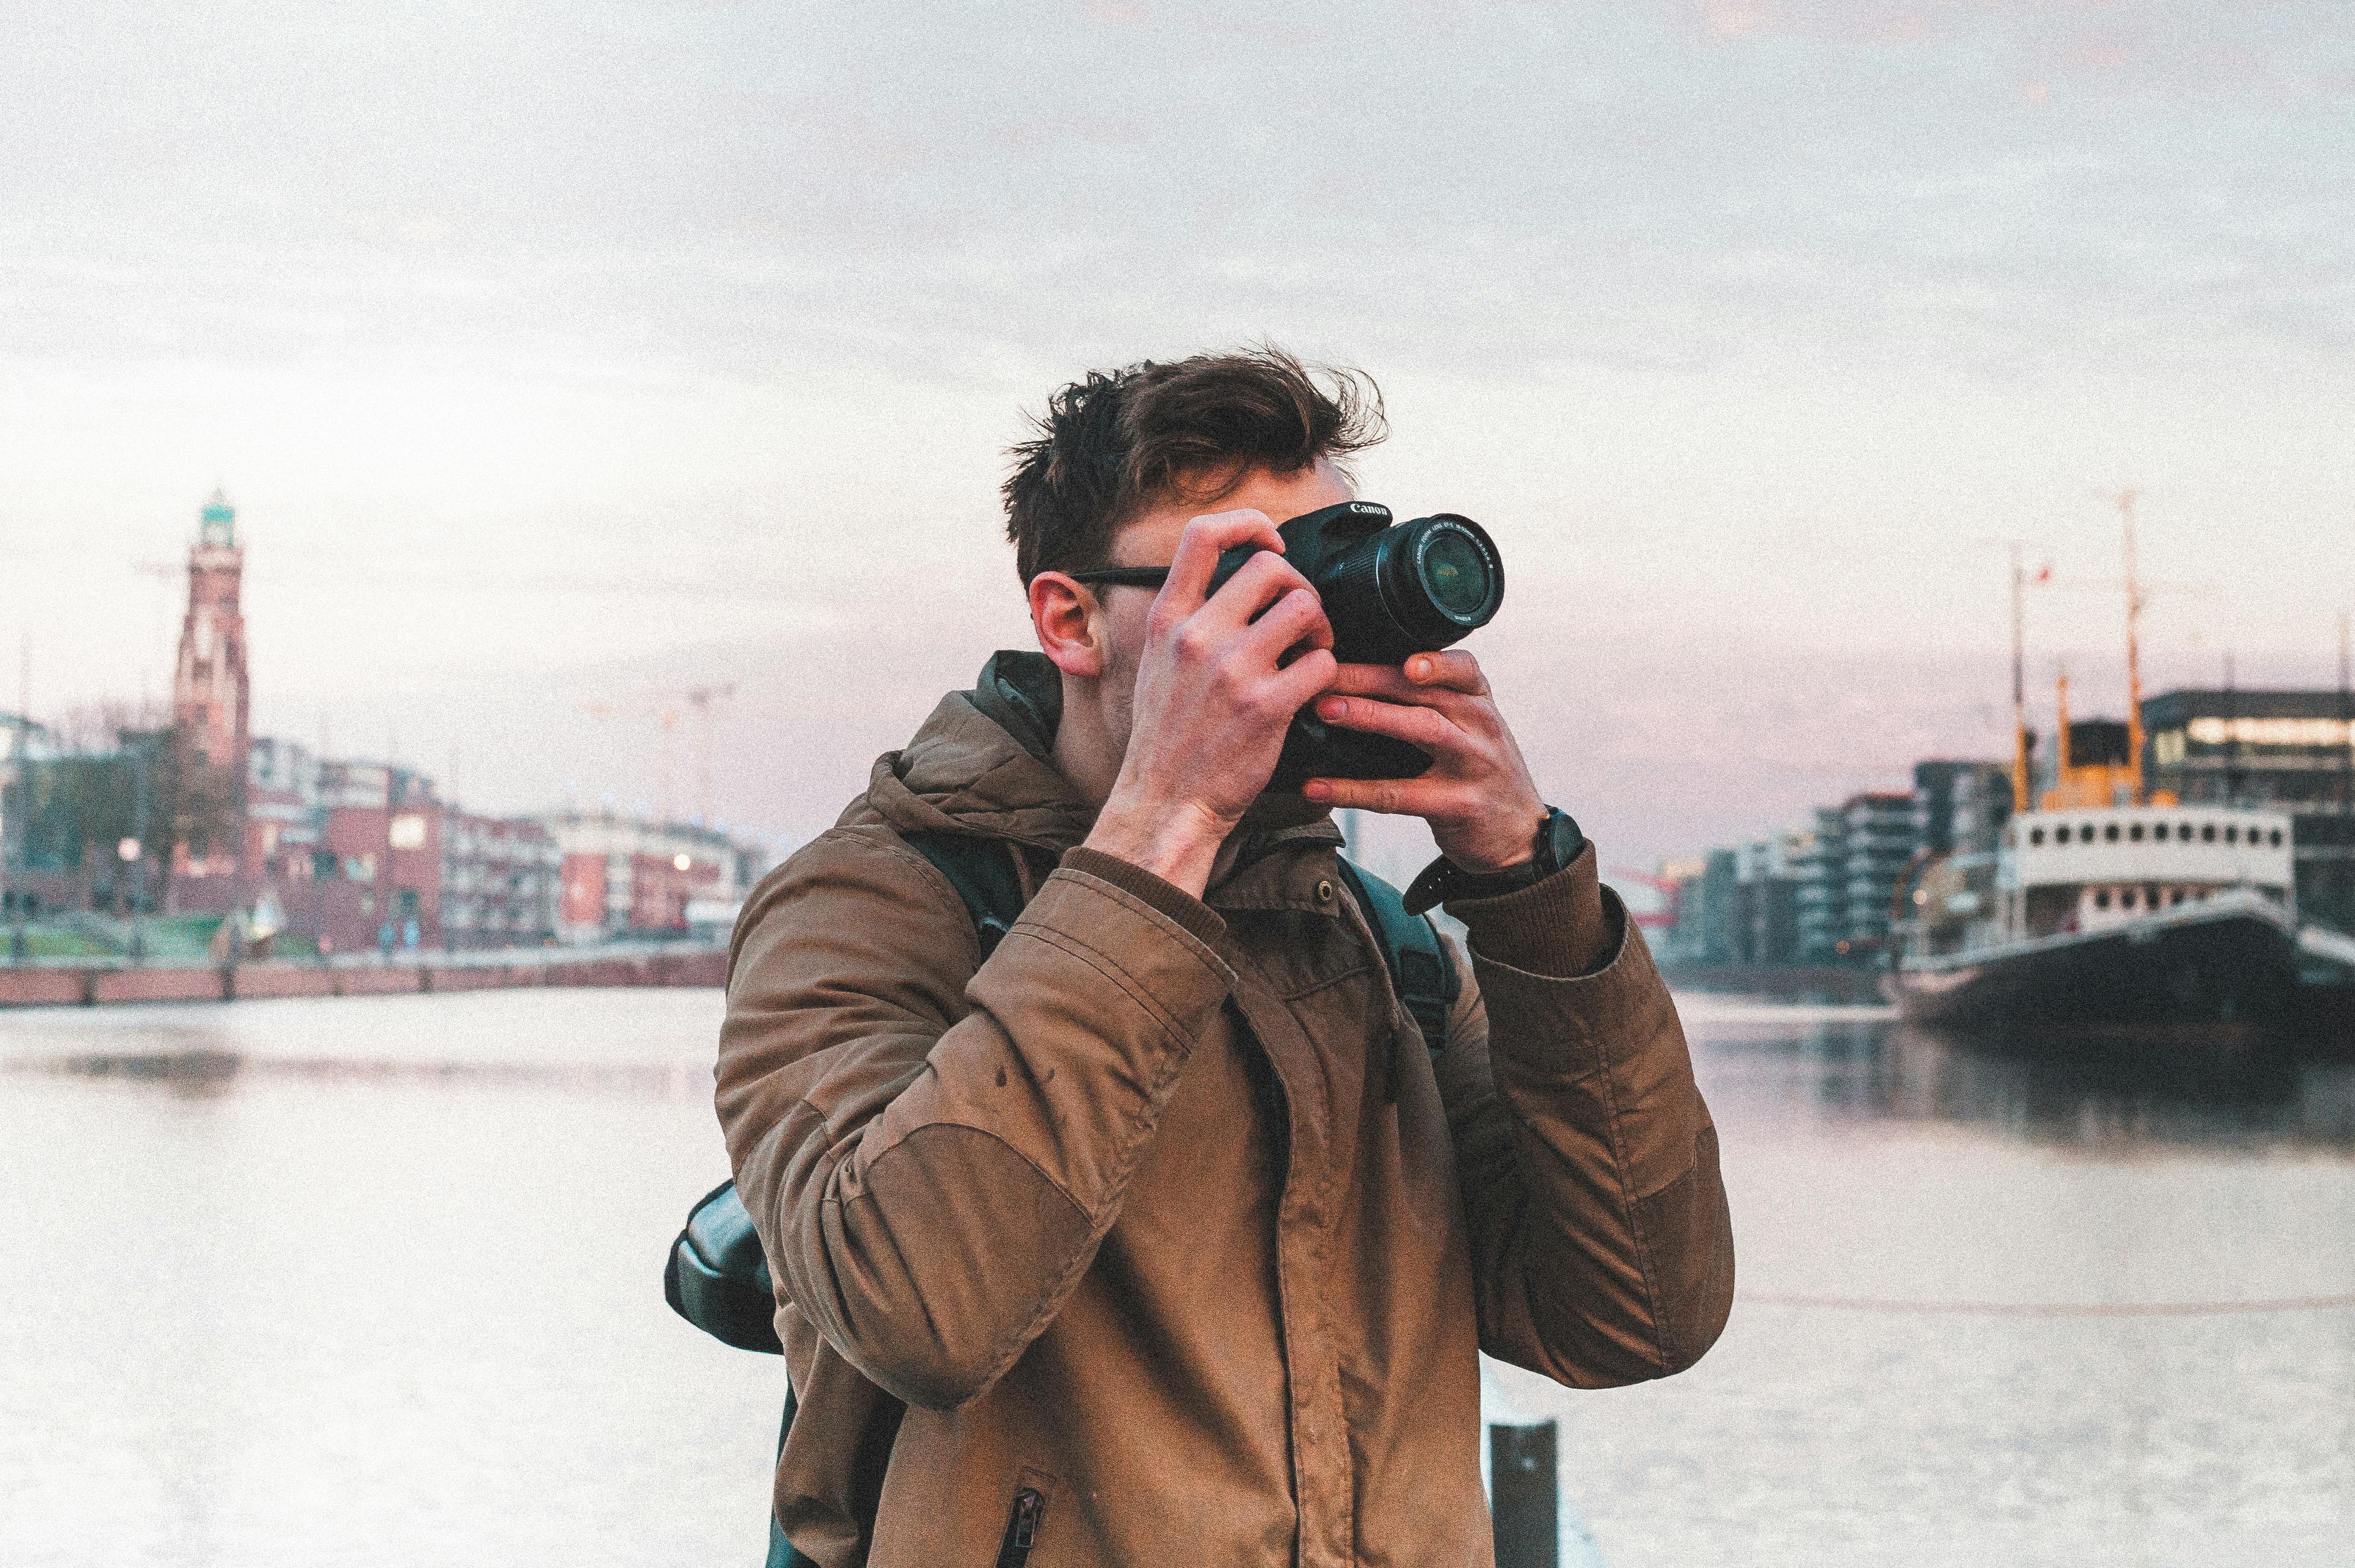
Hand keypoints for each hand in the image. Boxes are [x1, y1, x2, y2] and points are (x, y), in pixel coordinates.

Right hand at [1085, 509, 1337, 895]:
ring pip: (1305, 607)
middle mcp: (1197, 637)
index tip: (1271, 544)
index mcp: (1167, 620)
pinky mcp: (1267, 706)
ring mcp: (1232, 671)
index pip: (1203, 535)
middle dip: (1299, 585)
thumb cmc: (1165, 738)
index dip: (1248, 524)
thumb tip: (1227, 582)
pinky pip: (1320, 662)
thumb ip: (1185, 619)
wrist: (1163, 803)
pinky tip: (1310, 688)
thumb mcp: (1154, 664)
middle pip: (1271, 568)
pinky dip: (1325, 670)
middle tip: (1302, 617)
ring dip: (1320, 625)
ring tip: (1312, 649)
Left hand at [1302, 650, 1546, 872]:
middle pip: (1426, 693)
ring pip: (1420, 729)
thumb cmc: (1480, 773)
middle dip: (1372, 679)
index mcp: (1480, 702)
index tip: (1404, 660)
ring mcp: (1473, 765)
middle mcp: (1482, 726)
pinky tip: (1319, 788)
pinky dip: (1354, 790)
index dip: (1435, 661)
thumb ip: (1434, 702)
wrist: (1518, 835)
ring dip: (1369, 716)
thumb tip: (1358, 679)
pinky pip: (1399, 795)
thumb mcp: (1472, 730)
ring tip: (1324, 711)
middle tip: (1323, 673)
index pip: (1463, 669)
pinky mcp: (1458, 805)